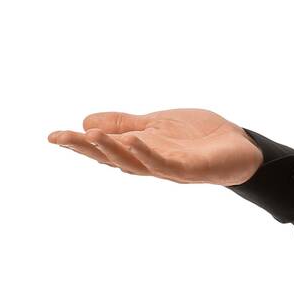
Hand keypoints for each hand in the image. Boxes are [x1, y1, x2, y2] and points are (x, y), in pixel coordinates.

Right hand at [46, 108, 262, 185]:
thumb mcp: (158, 124)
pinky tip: (136, 141)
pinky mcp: (191, 170)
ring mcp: (170, 168)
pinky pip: (166, 165)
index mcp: (141, 151)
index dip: (79, 144)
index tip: (52, 136)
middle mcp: (150, 163)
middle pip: (113, 159)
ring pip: (135, 164)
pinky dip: (149, 153)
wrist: (241, 147)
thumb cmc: (200, 138)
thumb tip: (85, 122)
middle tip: (62, 138)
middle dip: (87, 149)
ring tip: (92, 136)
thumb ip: (126, 125)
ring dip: (113, 150)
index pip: (105, 148)